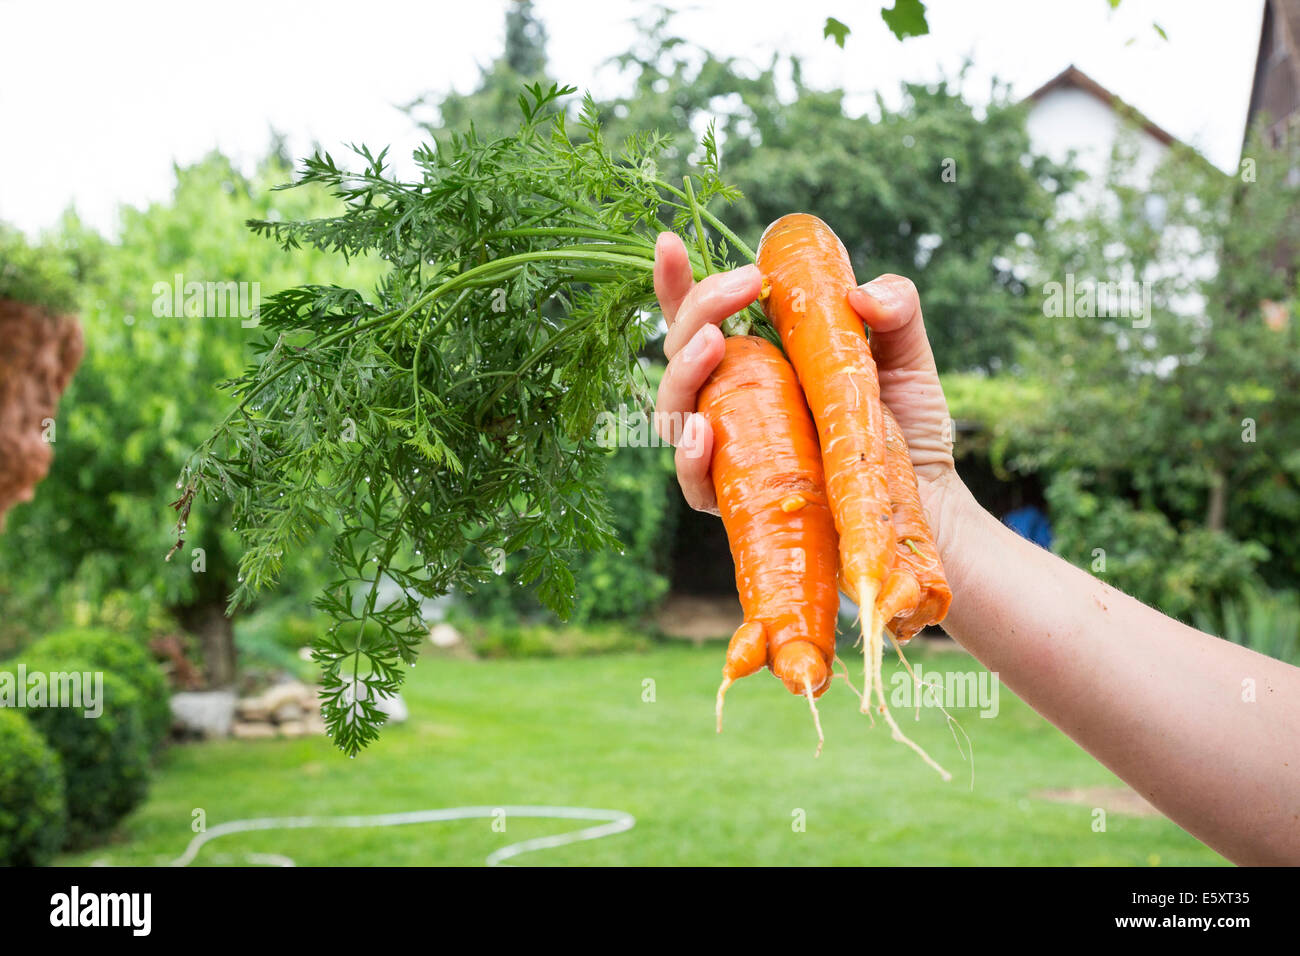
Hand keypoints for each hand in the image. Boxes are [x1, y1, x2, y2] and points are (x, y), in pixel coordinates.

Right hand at [652, 233, 963, 552]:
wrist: (930, 507)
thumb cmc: (909, 430)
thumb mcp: (908, 357)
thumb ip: (896, 310)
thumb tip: (862, 294)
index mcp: (757, 359)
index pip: (699, 316)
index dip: (674, 280)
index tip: (670, 241)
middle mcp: (732, 401)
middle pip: (680, 350)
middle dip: (697, 308)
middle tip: (744, 285)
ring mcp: (731, 451)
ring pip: (672, 408)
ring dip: (683, 371)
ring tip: (713, 343)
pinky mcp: (739, 500)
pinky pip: (692, 481)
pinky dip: (688, 453)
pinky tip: (704, 427)